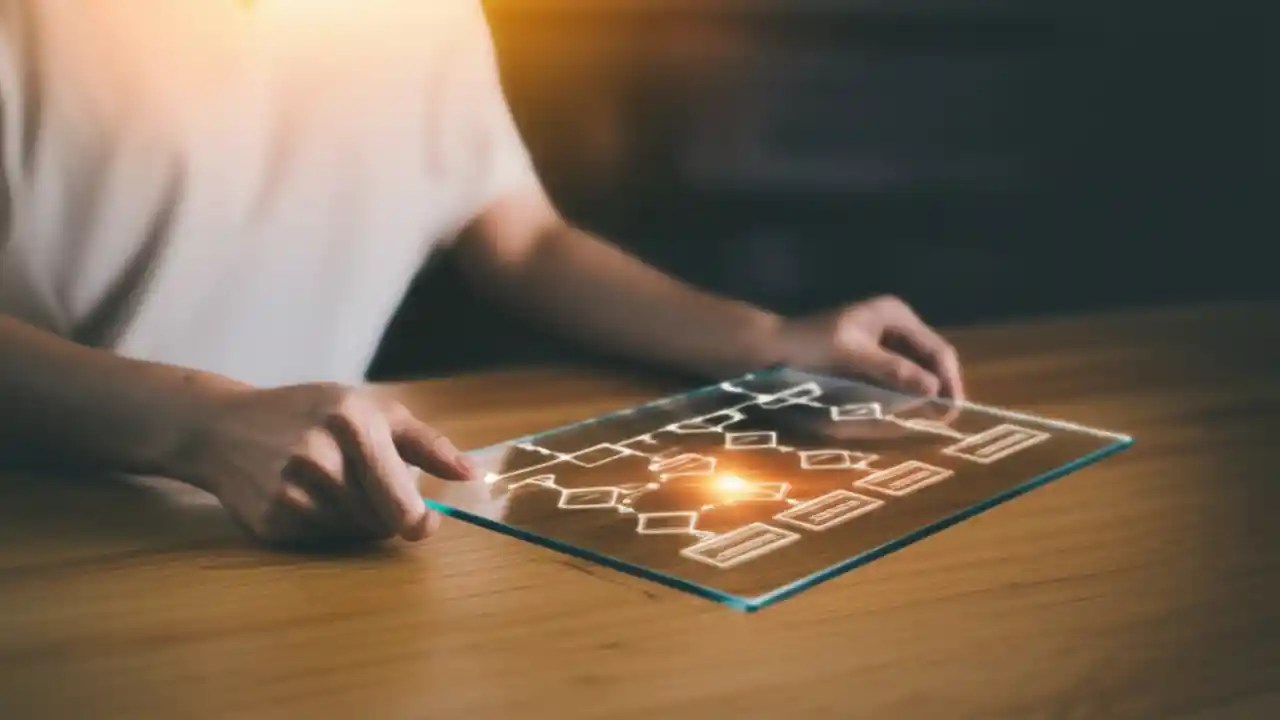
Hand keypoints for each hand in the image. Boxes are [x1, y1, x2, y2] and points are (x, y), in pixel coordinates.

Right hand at [178, 383, 473, 546]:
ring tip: (333, 484)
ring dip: (358, 518)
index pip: (401, 502)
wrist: (225, 427)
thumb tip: (471, 474)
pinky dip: (327, 526)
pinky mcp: (272, 523)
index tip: (425, 520)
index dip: (420, 521)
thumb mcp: (371, 410)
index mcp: (353, 423)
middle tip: (366, 483)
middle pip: (383, 521)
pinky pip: (324, 542)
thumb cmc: (312, 413)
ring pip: (356, 533)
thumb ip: (426, 443)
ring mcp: (291, 493)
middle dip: (387, 510)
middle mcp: (320, 458)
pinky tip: (307, 496)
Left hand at [776, 295, 964, 400]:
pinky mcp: (874, 352)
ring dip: (926, 391)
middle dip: (941, 386)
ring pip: (918, 366)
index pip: (937, 348)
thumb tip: (932, 388)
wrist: (773, 346)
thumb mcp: (851, 356)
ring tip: (933, 418)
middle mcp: (896, 321)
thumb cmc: (809, 345)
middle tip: (946, 419)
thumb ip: (891, 370)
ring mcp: (885, 336)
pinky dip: (907, 390)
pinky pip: (901, 372)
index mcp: (894, 314)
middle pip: (932, 357)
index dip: (949, 380)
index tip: (953, 411)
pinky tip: (909, 408)